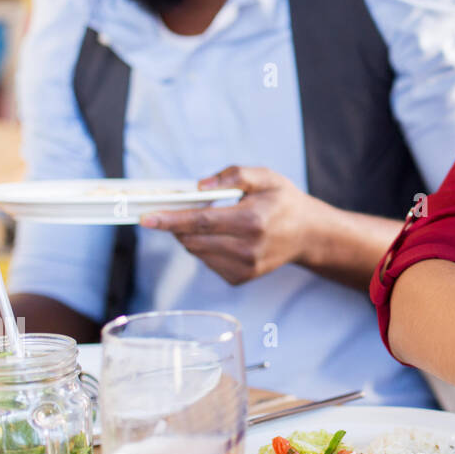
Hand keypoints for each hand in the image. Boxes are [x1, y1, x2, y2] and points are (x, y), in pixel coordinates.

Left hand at [139, 166, 316, 284]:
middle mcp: (247, 249)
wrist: (307, 234)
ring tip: (215, 221)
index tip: (146, 218)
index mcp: (252, 221)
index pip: (201, 221)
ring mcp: (243, 268)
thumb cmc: (283, 202)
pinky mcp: (239, 278)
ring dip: (193, 234)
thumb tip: (199, 187)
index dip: (170, 220)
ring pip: (196, 250)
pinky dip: (206, 247)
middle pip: (193, 238)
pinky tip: (225, 237)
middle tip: (182, 209)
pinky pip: (206, 261)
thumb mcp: (266, 177)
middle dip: (179, 224)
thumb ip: (233, 175)